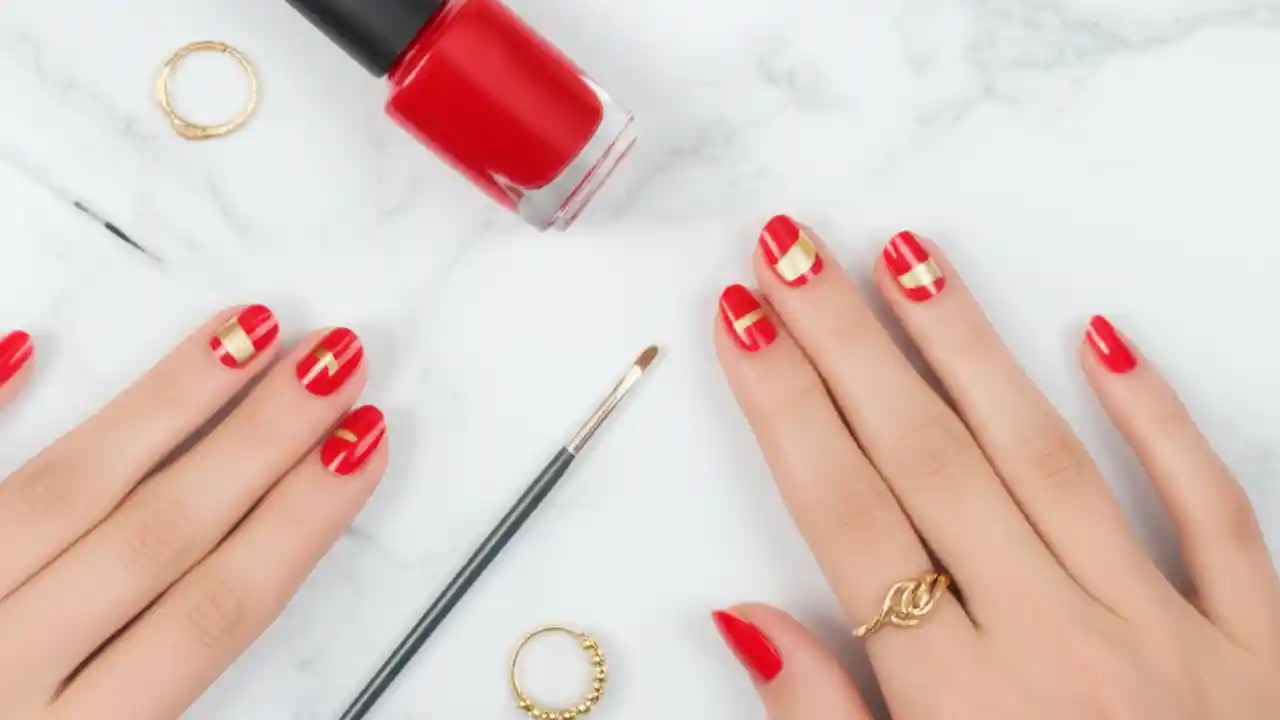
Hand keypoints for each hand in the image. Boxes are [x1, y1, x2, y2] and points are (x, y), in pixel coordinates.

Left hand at [0, 307, 386, 718]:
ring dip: (163, 406)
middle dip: (262, 440)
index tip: (356, 450)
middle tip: (330, 361)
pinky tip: (21, 347)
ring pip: (62, 491)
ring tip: (238, 339)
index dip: (298, 522)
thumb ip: (136, 707)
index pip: (211, 612)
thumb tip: (213, 612)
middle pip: (158, 534)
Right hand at [711, 218, 1278, 717]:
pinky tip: (1106, 336)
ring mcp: (1166, 636)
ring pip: (1048, 457)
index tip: (740, 320)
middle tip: (794, 247)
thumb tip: (749, 621)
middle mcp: (1059, 650)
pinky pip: (1214, 511)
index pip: (846, 519)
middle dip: (847, 341)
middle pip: (928, 461)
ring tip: (908, 255)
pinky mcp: (1259, 642)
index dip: (784, 409)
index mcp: (961, 707)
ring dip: (969, 346)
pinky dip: (1159, 420)